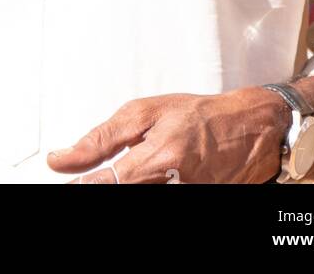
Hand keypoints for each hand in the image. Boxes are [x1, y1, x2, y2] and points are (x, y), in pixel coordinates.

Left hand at [47, 87, 286, 183]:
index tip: (68, 183)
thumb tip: (61, 158)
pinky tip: (142, 180)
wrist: (252, 128)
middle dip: (103, 187)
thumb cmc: (200, 115)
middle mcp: (176, 182)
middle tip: (90, 180)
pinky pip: (163, 200)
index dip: (83, 185)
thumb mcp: (146, 113)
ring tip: (126, 173)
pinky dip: (146, 188)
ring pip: (142, 200)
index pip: (108, 182)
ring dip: (125, 186)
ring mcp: (188, 195)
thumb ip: (101, 138)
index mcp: (160, 154)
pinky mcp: (198, 201)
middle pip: (125, 193)